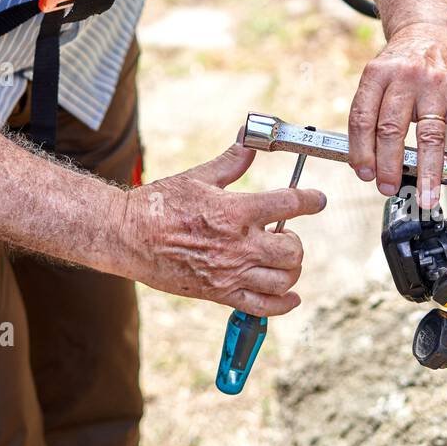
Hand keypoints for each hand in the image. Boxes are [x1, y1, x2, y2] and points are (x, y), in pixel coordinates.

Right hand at [119, 139, 325, 313]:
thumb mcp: (198, 176)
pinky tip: (288, 295)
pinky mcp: (219, 294)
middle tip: (284, 234)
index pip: (288, 204)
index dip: (311, 200)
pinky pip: (263, 306)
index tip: (318, 200)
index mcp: (234, 211)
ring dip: (291, 269)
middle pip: (292, 249)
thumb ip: (231, 162)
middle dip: (296, 241)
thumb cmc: (159, 204)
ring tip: (280, 259)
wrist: (128, 237)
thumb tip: (250, 139)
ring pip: (283, 279)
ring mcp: (230, 273)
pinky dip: (283, 303)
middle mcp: (237, 245)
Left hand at [347, 21, 446, 206]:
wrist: (431, 29)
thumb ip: (372, 112)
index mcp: (376, 76)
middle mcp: (404, 78)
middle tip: (388, 188)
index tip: (363, 173)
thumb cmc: (403, 61)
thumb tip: (369, 160)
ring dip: (427, 170)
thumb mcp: (379, 78)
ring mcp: (434, 85)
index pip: (362, 118)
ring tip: (426, 195)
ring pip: (428, 134)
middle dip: (388, 166)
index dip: (360, 150)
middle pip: (391, 129)